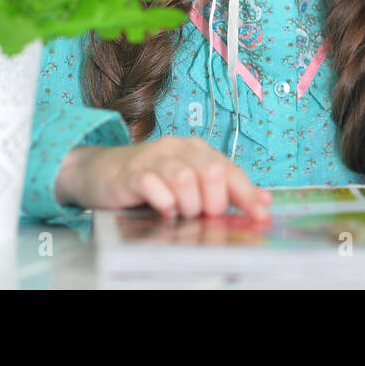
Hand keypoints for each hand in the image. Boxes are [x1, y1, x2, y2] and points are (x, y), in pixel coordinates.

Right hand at [55, 137, 271, 220]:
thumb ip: (224, 188)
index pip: (231, 170)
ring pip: (186, 180)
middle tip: (204, 215)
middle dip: (214, 202)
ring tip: (181, 213)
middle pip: (212, 173)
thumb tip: (264, 200)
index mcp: (197, 149)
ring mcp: (154, 158)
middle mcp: (178, 148)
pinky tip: (164, 211)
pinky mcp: (132, 172)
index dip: (248, 195)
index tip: (261, 217)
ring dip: (189, 206)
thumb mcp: (189, 181)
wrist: (100, 171)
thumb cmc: (149, 179)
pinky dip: (165, 204)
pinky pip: (155, 187)